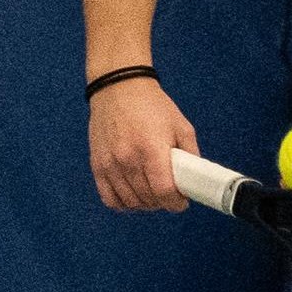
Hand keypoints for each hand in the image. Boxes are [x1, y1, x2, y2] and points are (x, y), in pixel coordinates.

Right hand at [88, 77, 199, 211]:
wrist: (118, 87)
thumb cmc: (152, 105)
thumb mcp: (181, 125)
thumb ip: (191, 153)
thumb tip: (194, 180)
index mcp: (152, 149)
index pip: (164, 192)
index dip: (176, 203)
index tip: (181, 201)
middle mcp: (128, 160)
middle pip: (148, 199)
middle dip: (163, 202)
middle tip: (169, 192)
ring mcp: (110, 164)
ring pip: (130, 202)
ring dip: (145, 204)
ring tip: (152, 193)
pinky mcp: (97, 165)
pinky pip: (109, 199)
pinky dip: (123, 203)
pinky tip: (133, 195)